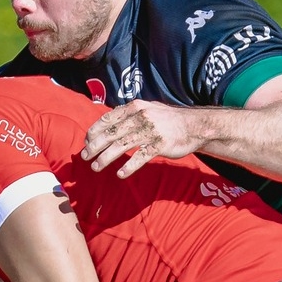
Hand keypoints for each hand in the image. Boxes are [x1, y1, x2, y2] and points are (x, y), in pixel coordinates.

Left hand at [82, 101, 203, 177]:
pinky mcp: (160, 145)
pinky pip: (140, 157)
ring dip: (106, 158)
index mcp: (135, 108)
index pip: (108, 119)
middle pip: (111, 133)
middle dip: (95, 146)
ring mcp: (151, 131)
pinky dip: (129, 166)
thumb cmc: (168, 119)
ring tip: (96, 167)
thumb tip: (107, 124)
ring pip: (122, 145)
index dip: (94, 131)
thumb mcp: (147, 109)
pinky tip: (120, 174)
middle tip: (85, 157)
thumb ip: (128, 115)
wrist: (195, 125)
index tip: (86, 141)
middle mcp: (141, 117)